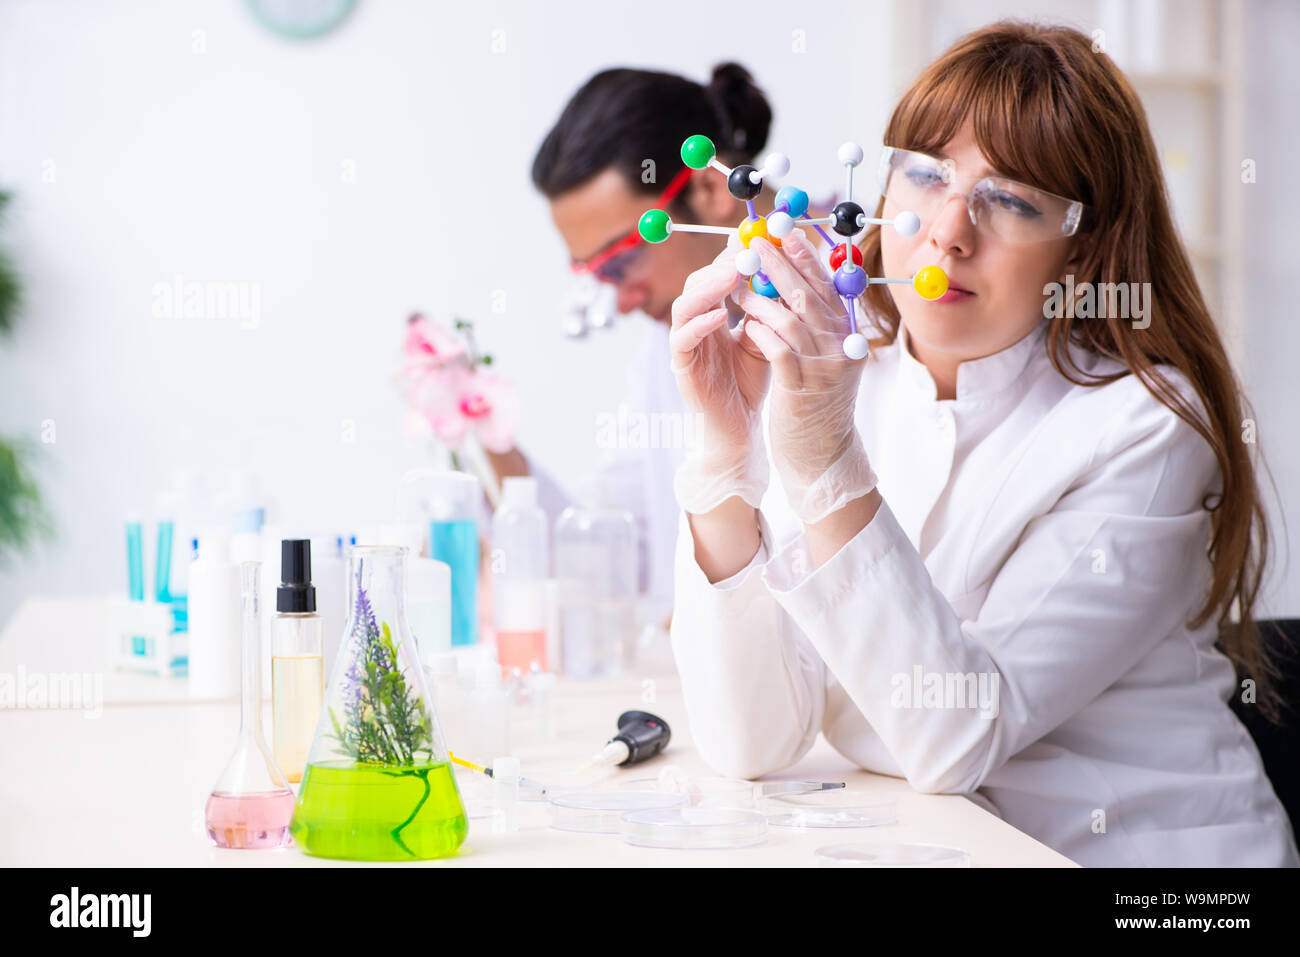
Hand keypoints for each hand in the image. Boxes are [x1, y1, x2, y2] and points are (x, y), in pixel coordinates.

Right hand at [668, 241, 771, 512]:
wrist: (740, 427)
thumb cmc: (752, 382)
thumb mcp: (765, 337)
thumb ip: (767, 308)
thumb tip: (784, 269)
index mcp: (714, 313)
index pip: (718, 275)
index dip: (734, 255)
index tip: (758, 240)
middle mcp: (696, 324)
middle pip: (697, 282)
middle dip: (721, 265)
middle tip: (746, 252)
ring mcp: (686, 344)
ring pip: (685, 304)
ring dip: (709, 286)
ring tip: (734, 274)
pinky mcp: (682, 366)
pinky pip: (683, 338)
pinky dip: (700, 323)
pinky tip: (722, 315)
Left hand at [736, 229, 877, 523]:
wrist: (824, 458)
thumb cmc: (818, 408)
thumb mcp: (826, 363)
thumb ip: (819, 327)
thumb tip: (798, 288)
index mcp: (848, 338)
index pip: (828, 288)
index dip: (807, 258)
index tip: (787, 233)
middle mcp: (841, 349)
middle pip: (810, 297)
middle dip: (781, 266)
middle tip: (757, 243)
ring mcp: (824, 371)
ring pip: (793, 321)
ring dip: (763, 299)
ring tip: (738, 286)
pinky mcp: (802, 391)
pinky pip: (781, 352)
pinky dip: (762, 334)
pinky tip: (745, 325)